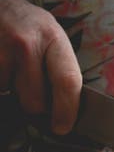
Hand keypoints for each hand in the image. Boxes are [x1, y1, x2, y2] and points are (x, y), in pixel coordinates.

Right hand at [0, 0, 81, 133]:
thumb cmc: (28, 25)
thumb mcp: (51, 37)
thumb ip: (60, 68)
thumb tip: (68, 110)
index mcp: (53, 38)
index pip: (68, 81)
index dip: (67, 110)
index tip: (62, 126)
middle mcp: (27, 43)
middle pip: (35, 100)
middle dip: (34, 105)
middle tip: (32, 89)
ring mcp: (2, 51)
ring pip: (11, 97)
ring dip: (12, 92)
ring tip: (14, 69)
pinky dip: (1, 84)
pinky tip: (3, 68)